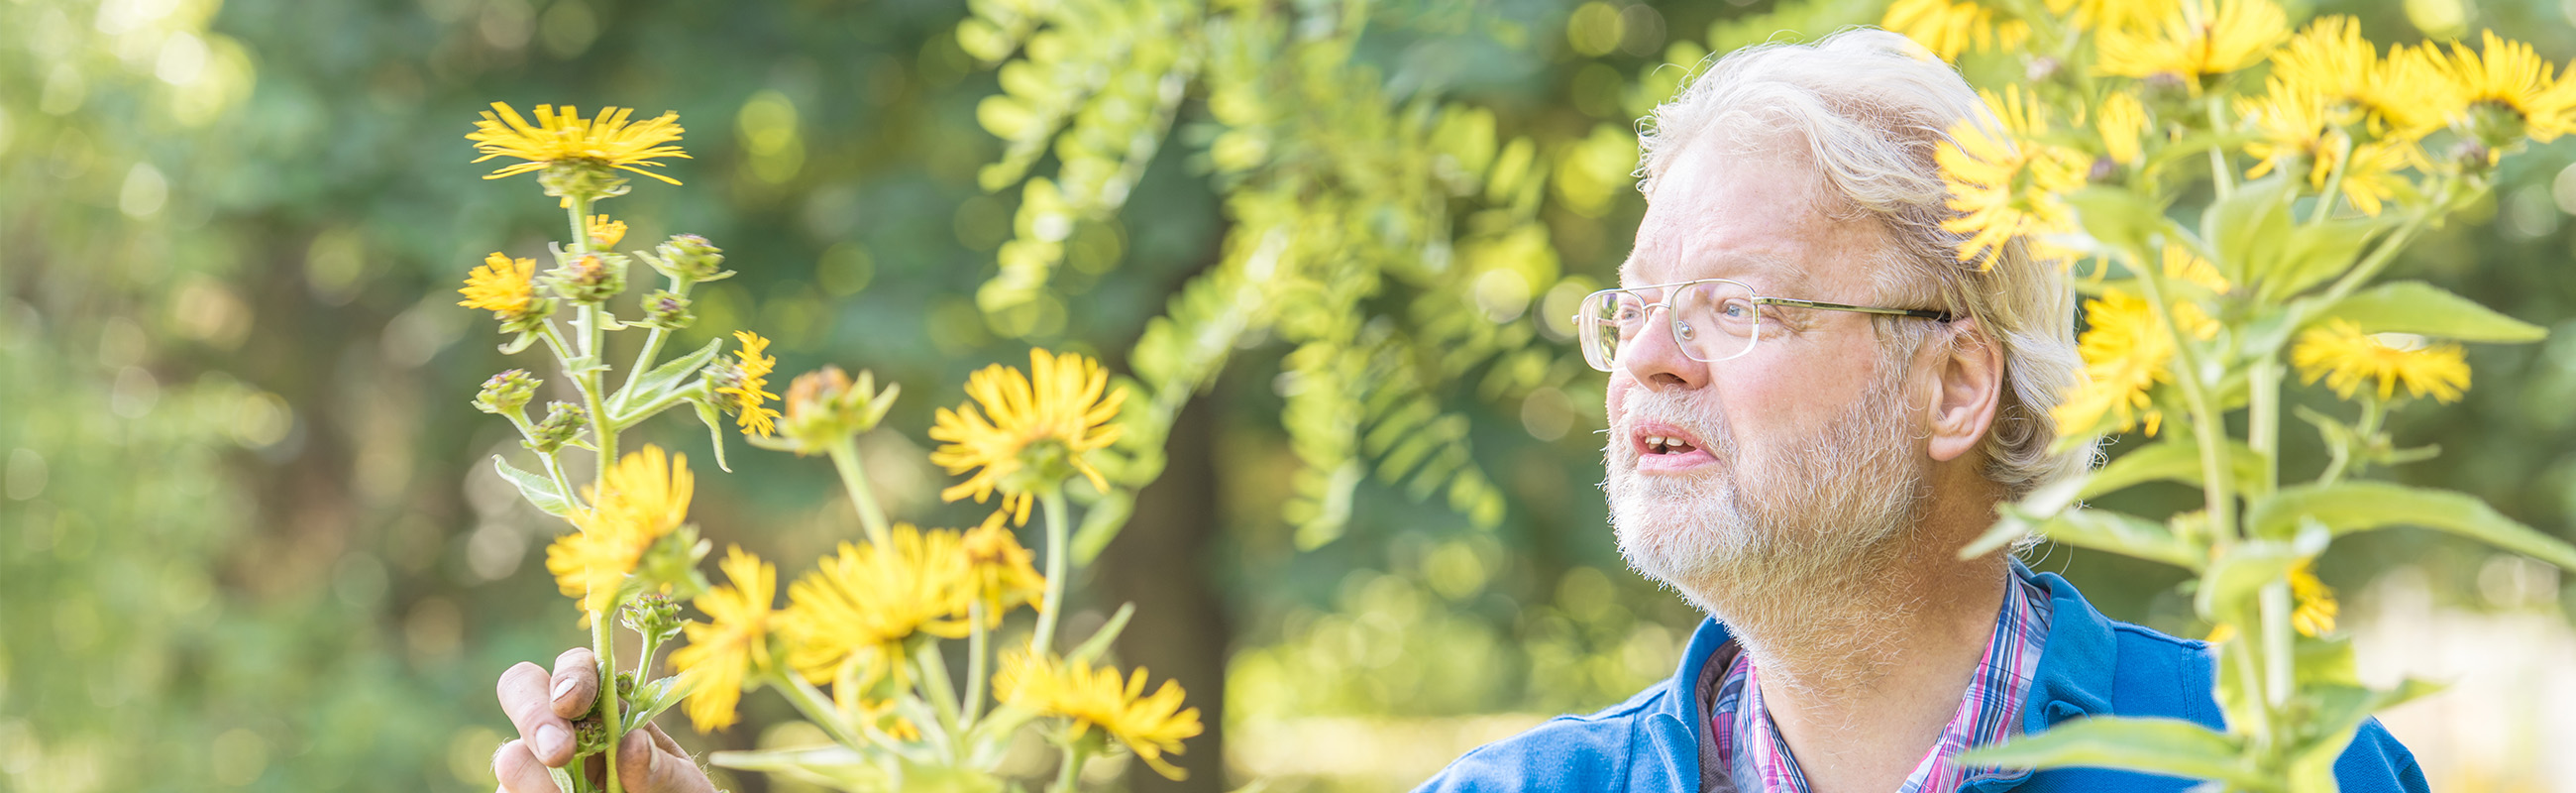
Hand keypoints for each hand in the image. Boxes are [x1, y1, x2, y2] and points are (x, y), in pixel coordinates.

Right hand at [494, 647, 716, 792]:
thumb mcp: (681, 785)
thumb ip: (661, 768)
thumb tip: (632, 743)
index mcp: (606, 709)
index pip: (576, 667)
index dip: (571, 675)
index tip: (574, 703)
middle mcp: (564, 729)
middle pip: (520, 689)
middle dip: (533, 714)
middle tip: (559, 754)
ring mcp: (537, 767)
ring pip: (511, 757)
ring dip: (535, 779)